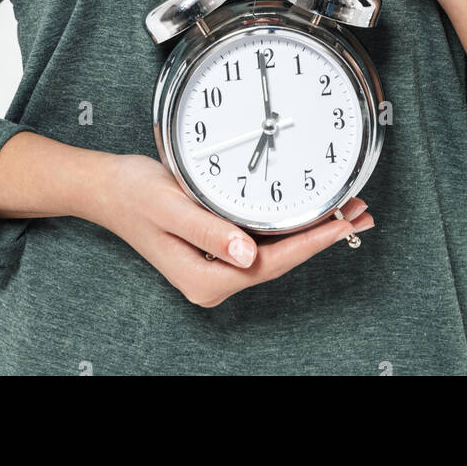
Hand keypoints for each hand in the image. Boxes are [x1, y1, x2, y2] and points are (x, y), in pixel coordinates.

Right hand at [87, 153, 373, 308]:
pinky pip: (263, 242)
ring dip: (311, 231)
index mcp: (205, 278)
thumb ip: (208, 229)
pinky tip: (307, 212)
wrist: (107, 188)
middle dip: (322, 237)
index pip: (272, 262)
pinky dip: (289, 226)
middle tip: (360, 214)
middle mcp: (214, 279)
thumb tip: (246, 254)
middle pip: (281, 260)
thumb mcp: (170, 205)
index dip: (313, 242)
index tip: (343, 223)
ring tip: (345, 211)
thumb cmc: (133, 193)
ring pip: (276, 252)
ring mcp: (217, 266)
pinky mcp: (217, 249)